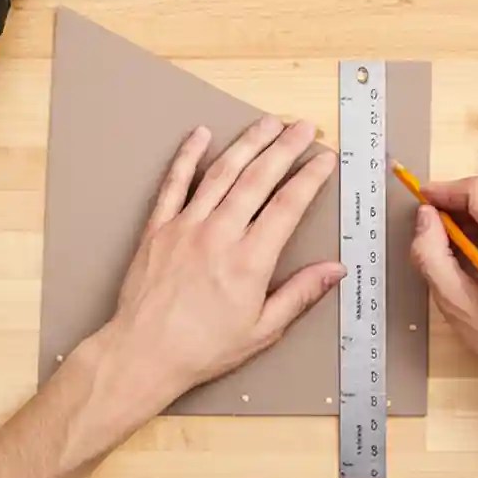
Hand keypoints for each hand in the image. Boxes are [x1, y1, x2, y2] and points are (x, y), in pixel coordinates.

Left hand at [91, 116, 342, 417]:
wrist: (142, 354)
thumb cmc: (202, 348)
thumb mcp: (263, 329)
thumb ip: (300, 294)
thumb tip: (336, 269)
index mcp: (250, 260)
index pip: (288, 206)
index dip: (310, 177)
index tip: (325, 158)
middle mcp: (219, 234)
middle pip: (259, 178)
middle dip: (285, 147)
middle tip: (303, 127)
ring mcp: (186, 226)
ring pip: (222, 173)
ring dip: (248, 143)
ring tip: (268, 123)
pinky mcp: (158, 228)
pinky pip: (174, 183)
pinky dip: (188, 156)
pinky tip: (201, 135)